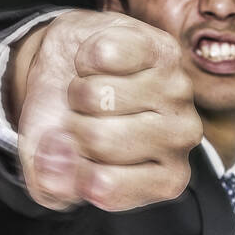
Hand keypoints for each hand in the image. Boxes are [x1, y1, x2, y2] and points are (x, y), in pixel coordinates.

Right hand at [5, 10, 200, 210]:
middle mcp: (182, 139)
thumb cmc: (69, 124)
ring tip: (92, 93)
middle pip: (100, 139)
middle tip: (83, 118)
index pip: (102, 186)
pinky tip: (99, 66)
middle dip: (74, 125)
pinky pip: (105, 55)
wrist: (68, 71)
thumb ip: (51, 182)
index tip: (75, 152)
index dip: (69, 165)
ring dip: (79, 91)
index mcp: (164, 179)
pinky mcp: (163, 49)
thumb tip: (62, 153)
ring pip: (100, 95)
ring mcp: (177, 91)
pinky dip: (86, 59)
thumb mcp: (51, 169)